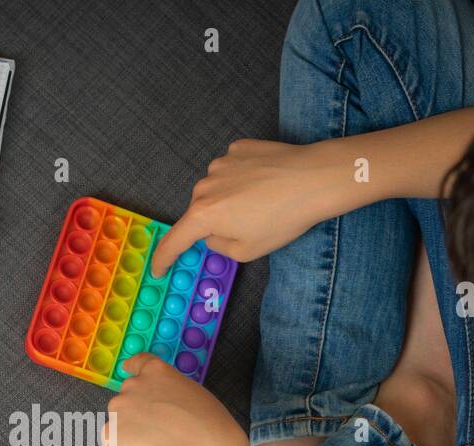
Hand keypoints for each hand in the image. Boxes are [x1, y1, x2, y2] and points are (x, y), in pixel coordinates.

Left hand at [102, 353, 249, 445]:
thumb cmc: (209, 426)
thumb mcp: (193, 395)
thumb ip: (171, 395)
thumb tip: (164, 410)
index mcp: (156, 371)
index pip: (138, 363)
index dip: (132, 367)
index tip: (128, 368)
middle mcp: (132, 386)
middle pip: (126, 401)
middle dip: (136, 417)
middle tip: (159, 434)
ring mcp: (118, 410)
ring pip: (119, 428)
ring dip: (132, 439)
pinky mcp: (109, 435)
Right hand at [150, 138, 350, 276]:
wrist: (314, 178)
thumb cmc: (283, 219)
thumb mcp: (248, 251)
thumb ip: (220, 246)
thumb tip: (214, 234)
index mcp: (203, 215)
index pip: (173, 241)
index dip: (164, 259)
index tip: (159, 269)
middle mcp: (204, 186)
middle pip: (198, 212)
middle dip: (213, 223)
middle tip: (246, 229)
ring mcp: (221, 163)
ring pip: (215, 189)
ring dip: (228, 199)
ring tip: (261, 204)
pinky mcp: (239, 148)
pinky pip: (231, 169)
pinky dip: (241, 178)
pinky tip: (264, 183)